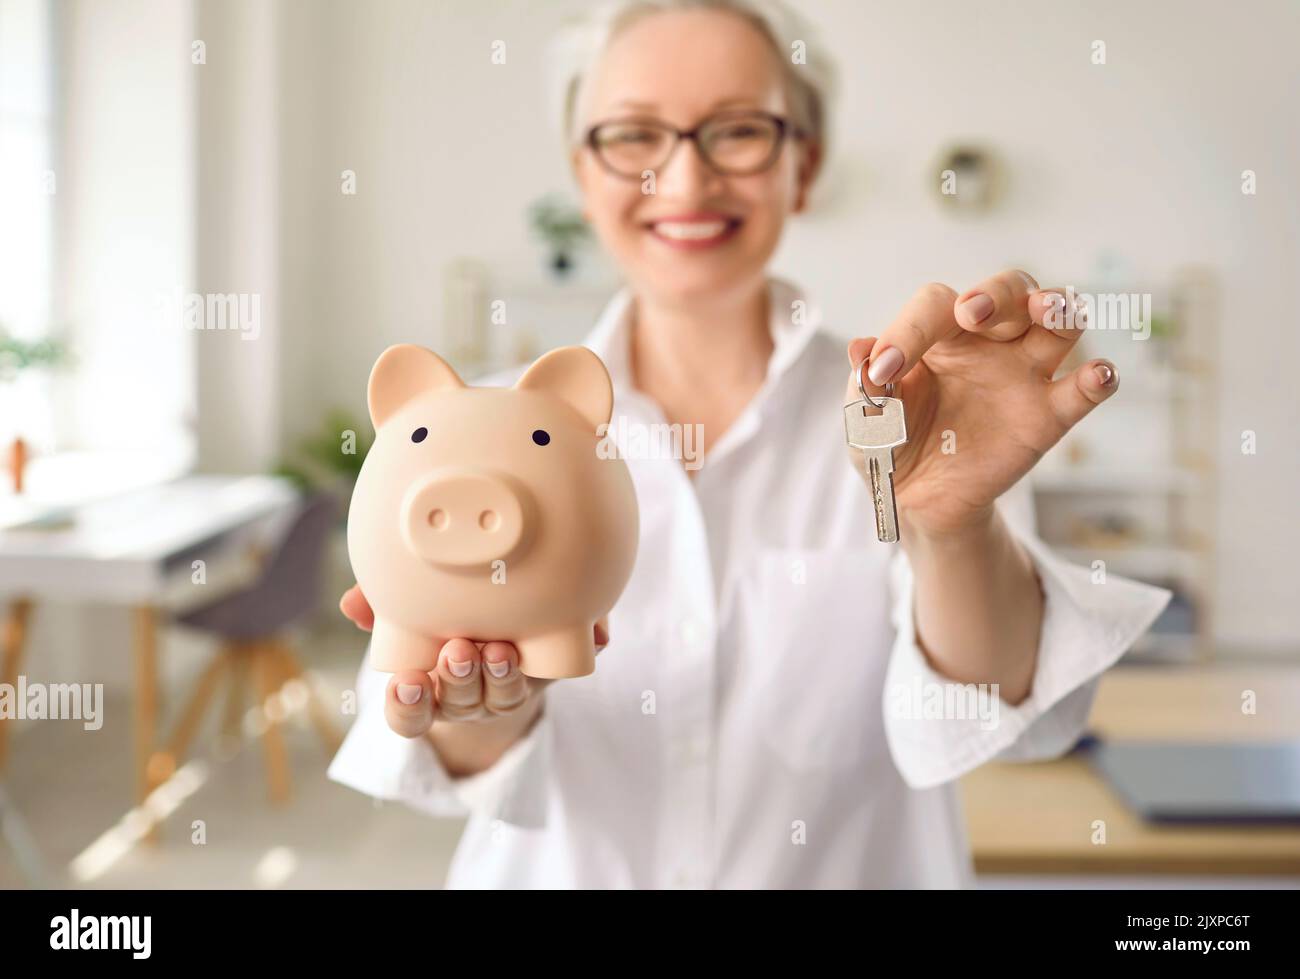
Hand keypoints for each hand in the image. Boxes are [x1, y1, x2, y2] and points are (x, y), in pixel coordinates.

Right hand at [339, 585, 608, 738]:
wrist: (493, 636)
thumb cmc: (438, 626)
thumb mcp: (403, 619)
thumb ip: (377, 609)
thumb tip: (349, 604)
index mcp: (431, 691)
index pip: (412, 714)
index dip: (409, 706)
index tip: (407, 684)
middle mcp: (470, 696)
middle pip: (463, 702)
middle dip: (461, 679)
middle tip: (460, 650)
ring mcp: (512, 685)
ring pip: (508, 694)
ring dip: (503, 674)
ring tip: (500, 649)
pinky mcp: (553, 663)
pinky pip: (564, 664)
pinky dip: (583, 645)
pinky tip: (593, 633)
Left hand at [845, 270, 1116, 537]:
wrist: (918, 501)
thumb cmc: (890, 443)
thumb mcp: (866, 419)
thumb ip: (866, 387)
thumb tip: (861, 349)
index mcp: (938, 333)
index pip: (935, 307)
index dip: (909, 330)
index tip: (882, 373)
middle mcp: (987, 342)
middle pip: (1010, 291)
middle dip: (996, 293)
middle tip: (972, 313)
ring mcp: (1023, 375)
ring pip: (1058, 321)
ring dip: (1058, 307)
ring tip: (1046, 311)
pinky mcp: (1048, 415)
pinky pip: (1083, 390)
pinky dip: (1097, 378)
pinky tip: (1098, 375)